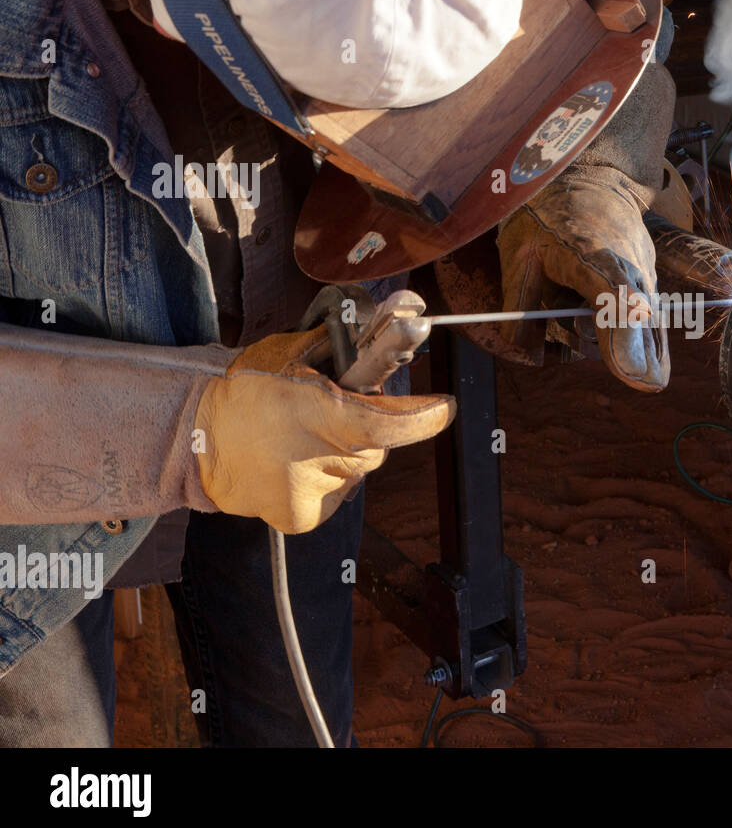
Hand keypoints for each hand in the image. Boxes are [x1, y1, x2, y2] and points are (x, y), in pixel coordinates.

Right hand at [195, 327, 454, 533]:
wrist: (192, 435)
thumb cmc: (246, 388)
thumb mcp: (294, 352)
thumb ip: (347, 345)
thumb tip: (404, 310)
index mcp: (324, 414)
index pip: (394, 424)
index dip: (425, 416)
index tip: (444, 406)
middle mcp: (322, 460)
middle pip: (376, 446)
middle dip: (365, 428)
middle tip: (332, 414)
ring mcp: (312, 494)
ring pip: (356, 472)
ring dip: (341, 455)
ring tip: (299, 439)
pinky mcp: (301, 518)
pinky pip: (336, 494)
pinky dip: (324, 480)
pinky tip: (292, 465)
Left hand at [497, 165, 669, 391]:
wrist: (587, 179)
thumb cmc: (544, 216)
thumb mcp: (517, 255)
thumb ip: (519, 306)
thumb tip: (527, 353)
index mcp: (587, 252)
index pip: (607, 286)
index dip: (619, 315)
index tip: (634, 344)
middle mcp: (624, 264)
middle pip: (635, 316)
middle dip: (635, 349)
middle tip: (644, 383)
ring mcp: (641, 272)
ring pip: (642, 322)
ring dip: (631, 347)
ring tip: (628, 362)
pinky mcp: (647, 279)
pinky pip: (649, 318)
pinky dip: (653, 344)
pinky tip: (654, 374)